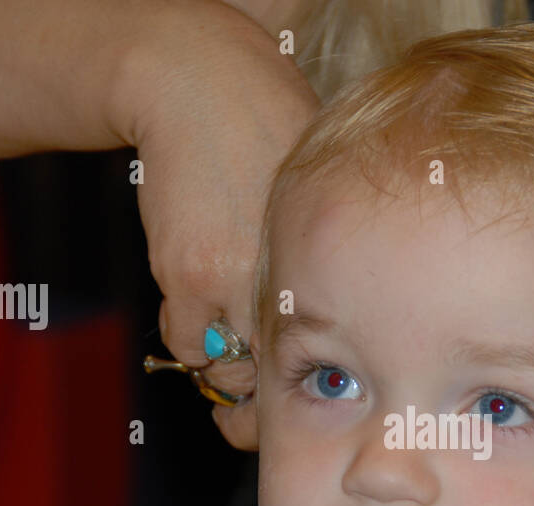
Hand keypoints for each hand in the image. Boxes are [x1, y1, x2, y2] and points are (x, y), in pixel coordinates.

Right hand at [118, 4, 319, 449]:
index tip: (310, 385)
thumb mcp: (321, 191)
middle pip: (278, 373)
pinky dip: (193, 339)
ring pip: (227, 366)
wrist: (195, 88)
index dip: (316, 377)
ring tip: (233, 339)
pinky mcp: (184, 277)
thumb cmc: (270, 128)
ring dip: (228, 365)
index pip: (327, 352)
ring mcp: (229, 281)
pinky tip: (201, 313)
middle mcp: (281, 277)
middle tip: (265, 383)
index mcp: (324, 260)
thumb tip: (349, 315)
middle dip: (267, 389)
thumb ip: (332, 255)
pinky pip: (186, 341)